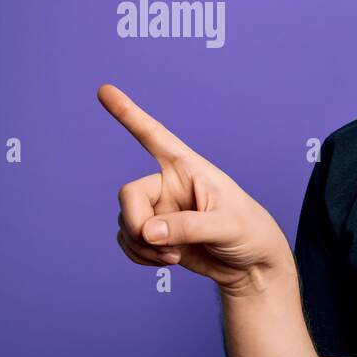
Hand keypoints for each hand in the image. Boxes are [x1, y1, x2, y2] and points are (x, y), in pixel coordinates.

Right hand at [100, 84, 292, 294]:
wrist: (252, 266)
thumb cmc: (250, 233)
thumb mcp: (227, 226)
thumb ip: (189, 227)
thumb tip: (148, 232)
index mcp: (189, 169)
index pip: (155, 136)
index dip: (128, 114)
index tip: (104, 90)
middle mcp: (169, 185)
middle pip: (128, 195)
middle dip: (136, 223)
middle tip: (156, 244)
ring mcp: (160, 210)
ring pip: (126, 222)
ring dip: (141, 245)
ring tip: (173, 256)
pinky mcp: (156, 235)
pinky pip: (128, 241)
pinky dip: (138, 255)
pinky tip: (164, 261)